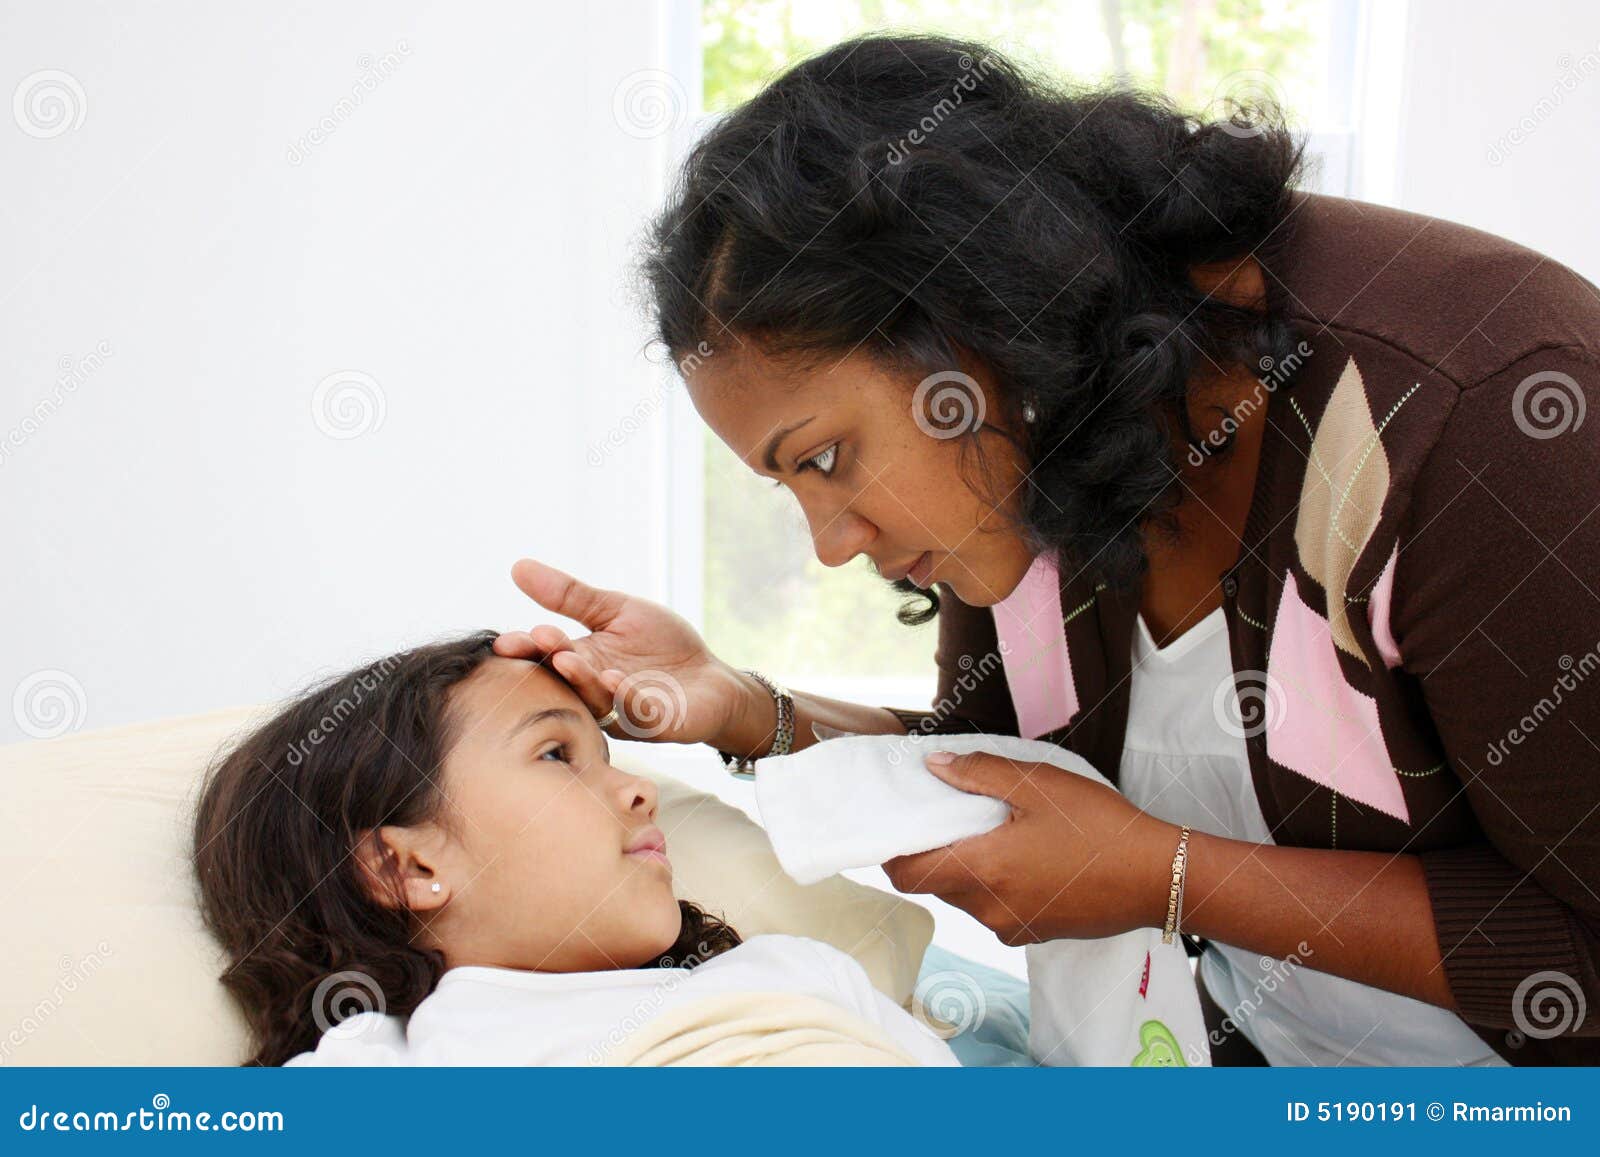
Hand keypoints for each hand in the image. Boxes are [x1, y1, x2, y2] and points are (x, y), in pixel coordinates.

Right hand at [493, 558, 756, 746]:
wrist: (712, 678)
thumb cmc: (663, 646)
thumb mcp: (616, 610)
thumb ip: (571, 595)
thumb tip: (518, 567)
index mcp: (583, 661)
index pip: (545, 657)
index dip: (526, 650)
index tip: (504, 642)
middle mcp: (595, 691)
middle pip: (564, 680)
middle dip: (549, 660)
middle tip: (538, 639)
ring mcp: (624, 711)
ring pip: (596, 700)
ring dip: (581, 678)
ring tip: (568, 657)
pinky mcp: (656, 724)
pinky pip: (637, 713)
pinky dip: (625, 695)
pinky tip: (615, 676)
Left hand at [881, 751, 1177, 943]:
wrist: (1156, 877)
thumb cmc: (1100, 827)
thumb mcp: (1038, 784)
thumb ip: (979, 773)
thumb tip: (934, 766)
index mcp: (981, 870)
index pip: (907, 875)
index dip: (892, 852)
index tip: (899, 826)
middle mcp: (988, 907)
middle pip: (935, 884)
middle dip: (934, 852)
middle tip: (950, 816)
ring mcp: (1010, 925)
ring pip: (965, 896)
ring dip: (967, 867)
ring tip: (993, 831)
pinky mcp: (1033, 932)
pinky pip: (995, 908)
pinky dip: (995, 884)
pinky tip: (1023, 856)